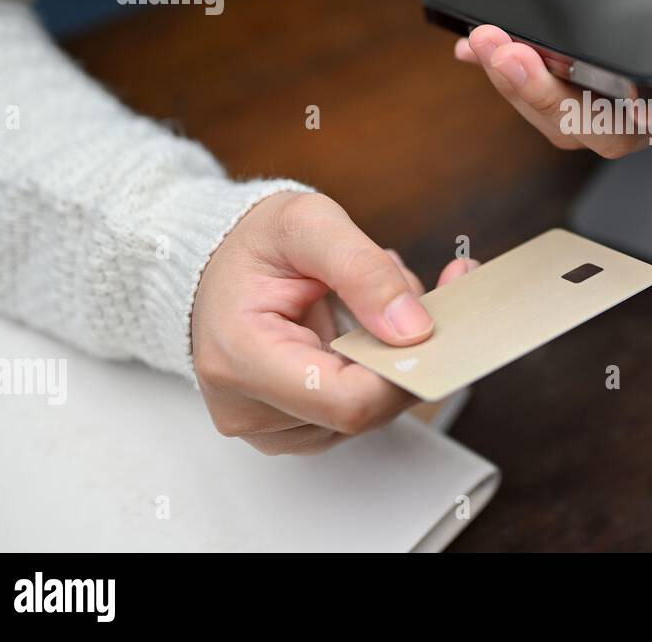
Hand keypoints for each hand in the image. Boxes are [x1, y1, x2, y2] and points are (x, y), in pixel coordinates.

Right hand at [191, 191, 476, 453]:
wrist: (216, 263)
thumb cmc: (253, 243)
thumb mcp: (309, 224)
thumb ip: (363, 270)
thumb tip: (414, 329)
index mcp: (239, 358)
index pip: (347, 403)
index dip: (403, 370)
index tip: (435, 321)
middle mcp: (249, 409)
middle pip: (366, 409)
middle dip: (407, 350)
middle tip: (427, 285)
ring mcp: (271, 427)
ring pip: (372, 409)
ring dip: (394, 352)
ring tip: (375, 294)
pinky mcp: (294, 427)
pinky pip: (361, 406)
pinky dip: (380, 363)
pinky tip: (367, 322)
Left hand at [455, 0, 651, 156]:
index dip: (617, 112)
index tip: (585, 83)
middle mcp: (650, 100)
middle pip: (594, 128)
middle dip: (544, 96)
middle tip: (511, 54)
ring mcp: (607, 89)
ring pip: (555, 115)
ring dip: (515, 84)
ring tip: (489, 43)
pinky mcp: (572, 69)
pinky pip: (532, 86)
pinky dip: (497, 67)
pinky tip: (470, 42)